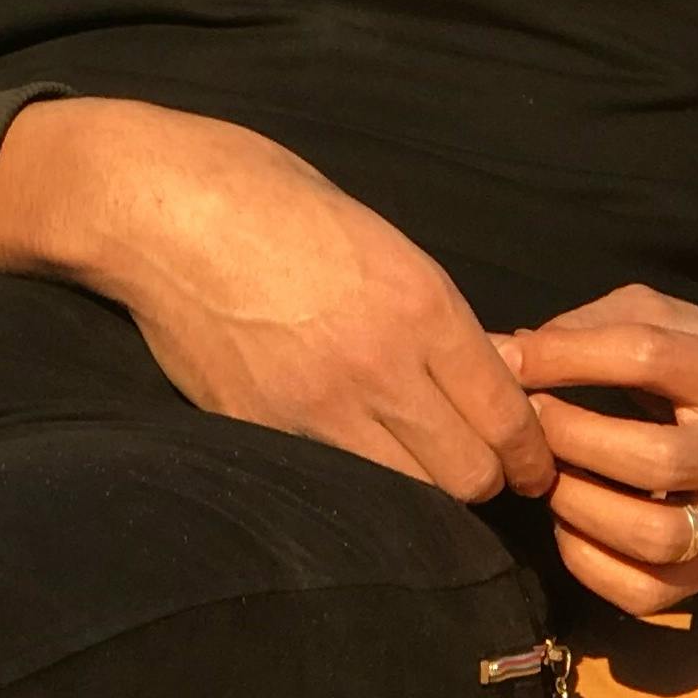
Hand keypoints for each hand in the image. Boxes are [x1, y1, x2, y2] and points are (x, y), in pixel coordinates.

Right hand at [0, 96, 554, 505]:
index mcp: (420, 305)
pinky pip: (337, 484)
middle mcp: (379, 366)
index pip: (507, 417)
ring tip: (420, 473)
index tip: (536, 467)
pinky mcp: (261, 431)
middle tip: (481, 470)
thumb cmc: (273, 201)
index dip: (533, 455)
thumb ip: (437, 314)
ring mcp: (316, 407)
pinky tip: (355, 461)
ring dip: (425, 492)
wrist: (162, 209)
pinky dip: (359, 485)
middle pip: (470, 476)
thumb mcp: (381, 239)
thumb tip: (494, 370)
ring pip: (409, 496)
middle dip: (486, 479)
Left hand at [491, 286, 697, 621]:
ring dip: (578, 505)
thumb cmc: (693, 366)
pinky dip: (585, 560)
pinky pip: (640, 591)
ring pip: (654, 535)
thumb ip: (586, 328)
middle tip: (531, 424)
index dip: (568, 357)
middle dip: (574, 440)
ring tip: (547, 476)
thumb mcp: (659, 320)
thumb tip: (504, 352)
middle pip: (657, 460)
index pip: (648, 357)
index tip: (513, 359)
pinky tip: (568, 523)